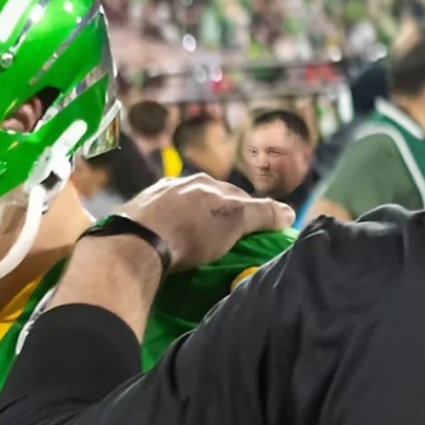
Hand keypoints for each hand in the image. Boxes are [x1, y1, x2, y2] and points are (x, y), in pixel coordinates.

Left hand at [117, 175, 292, 271]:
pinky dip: (167, 226)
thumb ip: (264, 214)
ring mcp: (154, 195)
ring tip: (194, 243)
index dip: (248, 214)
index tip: (251, 234)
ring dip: (191, 220)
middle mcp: (180, 181)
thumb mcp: (235, 222)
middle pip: (208, 199)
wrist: (136, 243)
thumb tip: (289, 212)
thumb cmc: (191, 233)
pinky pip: (159, 217)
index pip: (237, 196)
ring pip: (183, 206)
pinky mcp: (134, 211)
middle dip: (218, 215)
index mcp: (205, 182)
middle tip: (224, 241)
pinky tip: (167, 240)